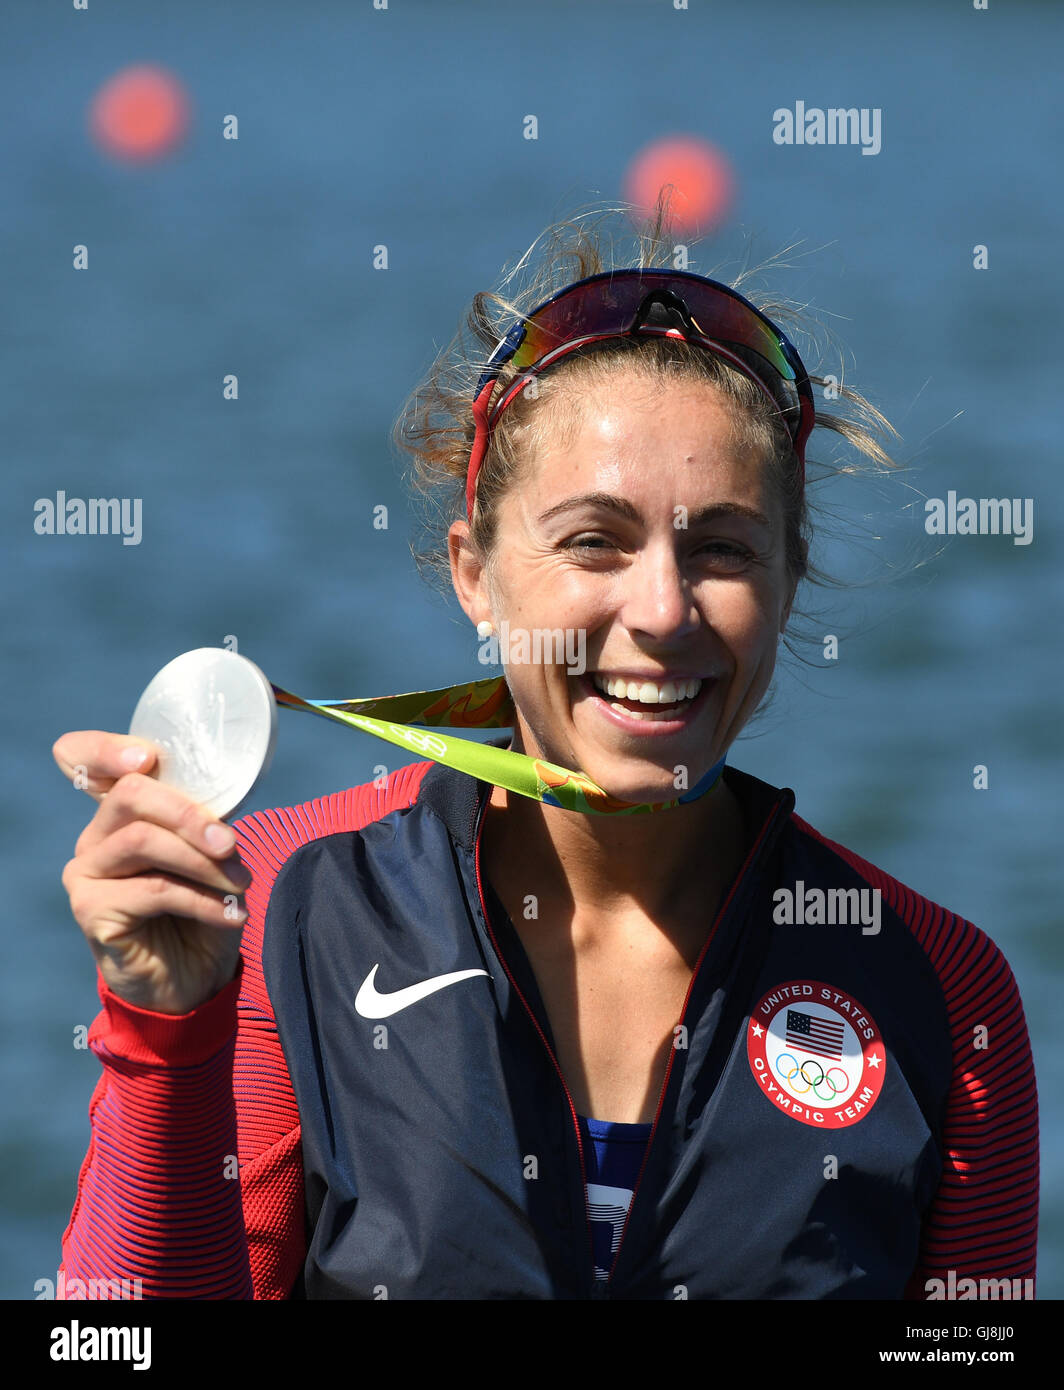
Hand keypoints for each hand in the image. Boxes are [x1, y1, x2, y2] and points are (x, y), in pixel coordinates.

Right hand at [54, 731, 250, 1013]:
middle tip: (232, 844)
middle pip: (131, 795)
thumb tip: (225, 808)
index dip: (107, 748)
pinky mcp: (91, 909)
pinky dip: (203, 899)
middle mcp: (95, 836)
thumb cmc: (203, 909)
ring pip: (144, 840)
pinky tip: (232, 915)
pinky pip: (153, 890)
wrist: (193, 979)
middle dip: (191, 815)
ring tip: (241, 884)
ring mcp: (86, 872)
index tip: (148, 757)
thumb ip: (207, 823)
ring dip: (203, 861)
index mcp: (121, 813)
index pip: (85, 759)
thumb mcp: (212, 858)